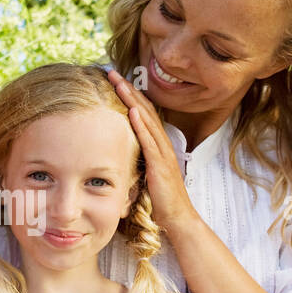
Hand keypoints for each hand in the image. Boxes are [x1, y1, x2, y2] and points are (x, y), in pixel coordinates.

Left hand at [106, 69, 195, 234]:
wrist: (179, 220)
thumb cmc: (161, 202)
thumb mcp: (146, 176)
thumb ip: (137, 162)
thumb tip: (120, 156)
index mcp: (159, 147)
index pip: (144, 115)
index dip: (130, 97)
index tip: (115, 82)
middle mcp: (163, 146)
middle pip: (146, 110)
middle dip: (129, 90)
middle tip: (113, 73)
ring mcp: (164, 154)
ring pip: (148, 121)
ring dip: (133, 100)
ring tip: (120, 83)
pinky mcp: (161, 166)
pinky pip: (151, 142)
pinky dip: (142, 125)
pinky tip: (133, 111)